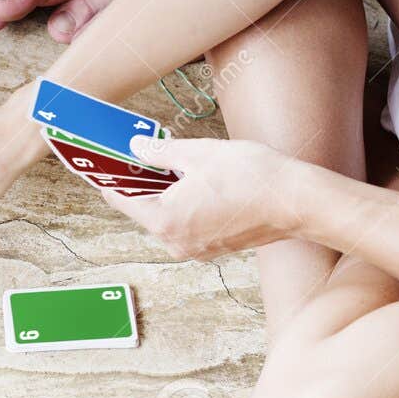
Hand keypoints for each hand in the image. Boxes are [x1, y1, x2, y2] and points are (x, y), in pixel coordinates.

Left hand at [100, 137, 300, 258]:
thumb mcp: (199, 153)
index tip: (101, 169)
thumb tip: (136, 148)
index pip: (123, 201)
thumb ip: (160, 152)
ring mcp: (195, 249)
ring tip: (170, 168)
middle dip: (141, 185)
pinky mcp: (213, 249)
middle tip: (137, 159)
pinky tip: (194, 186)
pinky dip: (185, 208)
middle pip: (144, 211)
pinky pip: (188, 226)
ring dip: (166, 196)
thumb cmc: (252, 176)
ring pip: (167, 219)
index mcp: (165, 221)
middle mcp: (176, 242)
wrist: (297, 202)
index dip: (111, 181)